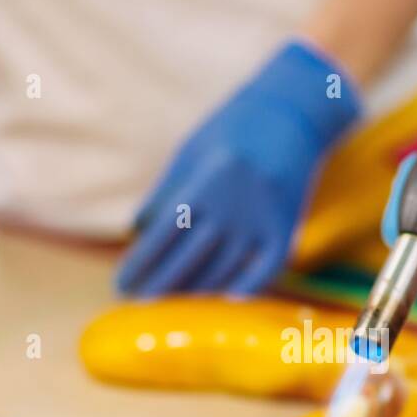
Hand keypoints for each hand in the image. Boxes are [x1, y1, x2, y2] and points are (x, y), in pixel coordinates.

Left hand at [117, 41, 359, 296]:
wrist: (294, 111)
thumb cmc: (232, 129)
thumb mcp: (191, 151)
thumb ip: (165, 191)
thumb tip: (138, 233)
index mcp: (203, 184)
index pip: (162, 236)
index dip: (140, 264)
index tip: (122, 285)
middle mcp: (232, 206)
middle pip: (188, 261)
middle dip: (159, 287)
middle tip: (139, 304)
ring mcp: (262, 220)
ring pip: (224, 271)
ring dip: (195, 293)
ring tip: (172, 305)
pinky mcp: (286, 227)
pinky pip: (265, 269)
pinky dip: (245, 289)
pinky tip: (223, 301)